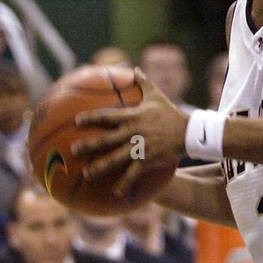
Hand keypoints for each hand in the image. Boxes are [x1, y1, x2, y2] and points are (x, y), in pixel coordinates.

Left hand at [75, 69, 185, 197]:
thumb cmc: (170, 112)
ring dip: (100, 167)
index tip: (76, 121)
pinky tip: (116, 193)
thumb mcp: (157, 95)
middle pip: (106, 139)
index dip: (91, 117)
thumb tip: (134, 68)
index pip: (107, 116)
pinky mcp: (147, 160)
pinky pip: (133, 174)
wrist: (188, 132)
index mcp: (133, 116)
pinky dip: (125, 184)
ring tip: (87, 173)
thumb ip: (144, 82)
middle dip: (88, 145)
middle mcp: (133, 132)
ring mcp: (139, 147)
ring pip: (116, 159)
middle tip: (73, 150)